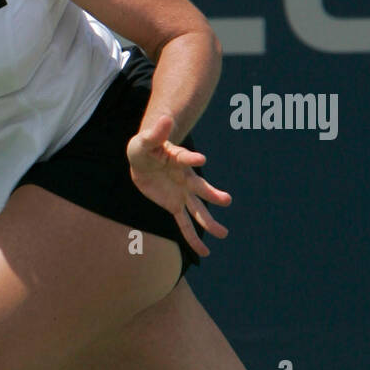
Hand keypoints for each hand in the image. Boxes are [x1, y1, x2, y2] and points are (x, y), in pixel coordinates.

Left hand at [126, 113, 230, 257]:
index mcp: (177, 159)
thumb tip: (165, 118)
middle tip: (226, 200)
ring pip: (197, 210)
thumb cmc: (145, 147)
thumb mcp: (144, 141)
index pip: (185, 158)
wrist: (143, 160)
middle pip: (199, 188)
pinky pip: (184, 225)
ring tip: (223, 234)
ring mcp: (182, 193)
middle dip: (211, 194)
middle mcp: (185, 178)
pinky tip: (203, 252)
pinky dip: (192, 238)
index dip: (191, 158)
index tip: (201, 159)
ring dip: (209, 222)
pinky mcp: (174, 205)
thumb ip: (155, 133)